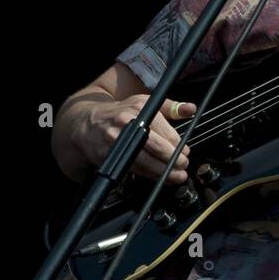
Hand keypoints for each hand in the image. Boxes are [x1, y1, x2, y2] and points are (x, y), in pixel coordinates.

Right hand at [76, 94, 196, 183]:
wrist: (88, 122)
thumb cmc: (121, 113)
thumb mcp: (145, 103)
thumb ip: (171, 108)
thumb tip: (190, 109)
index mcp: (140, 109)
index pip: (166, 132)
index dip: (179, 146)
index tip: (186, 152)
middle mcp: (127, 123)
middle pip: (156, 146)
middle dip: (173, 159)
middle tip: (183, 165)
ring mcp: (116, 140)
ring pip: (145, 160)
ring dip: (163, 171)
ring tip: (176, 175)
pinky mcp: (108, 154)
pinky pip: (132, 168)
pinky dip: (148, 174)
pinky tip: (158, 176)